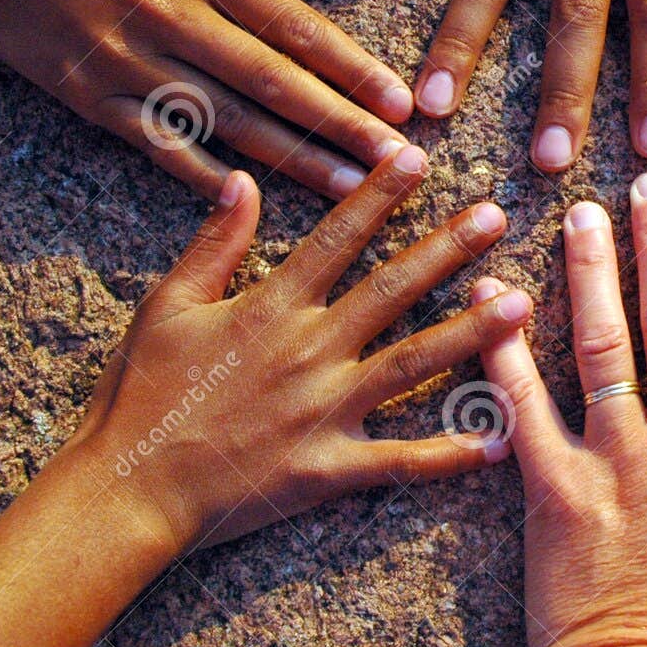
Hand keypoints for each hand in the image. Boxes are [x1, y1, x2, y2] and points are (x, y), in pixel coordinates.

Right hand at [64, 145, 531, 552]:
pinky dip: (450, 453)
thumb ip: (214, 243)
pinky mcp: (329, 467)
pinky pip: (400, 460)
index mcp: (270, 307)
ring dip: (470, 334)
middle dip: (447, 249)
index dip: (379, 195)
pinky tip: (499, 441)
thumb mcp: (166, 306)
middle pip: (391, 289)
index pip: (336, 237)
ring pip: (412, 362)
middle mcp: (309, 350)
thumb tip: (243, 180)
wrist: (126, 488)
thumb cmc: (138, 396)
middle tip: (496, 216)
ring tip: (520, 304)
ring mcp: (324, 409)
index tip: (417, 158)